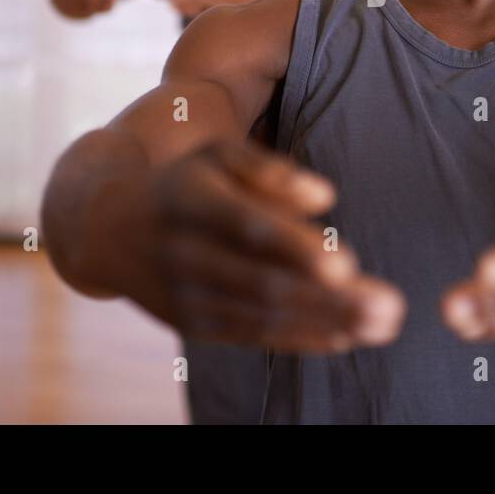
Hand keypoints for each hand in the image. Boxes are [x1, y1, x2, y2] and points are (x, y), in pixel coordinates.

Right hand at [145, 141, 405, 351]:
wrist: (104, 229)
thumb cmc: (183, 181)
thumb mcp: (216, 154)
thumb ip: (269, 169)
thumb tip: (326, 196)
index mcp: (191, 199)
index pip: (247, 227)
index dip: (295, 248)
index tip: (347, 262)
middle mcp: (184, 252)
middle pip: (263, 282)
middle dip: (331, 298)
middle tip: (390, 306)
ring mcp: (185, 295)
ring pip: (262, 316)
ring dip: (327, 323)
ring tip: (383, 325)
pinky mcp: (192, 324)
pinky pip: (251, 336)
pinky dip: (300, 338)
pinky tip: (345, 337)